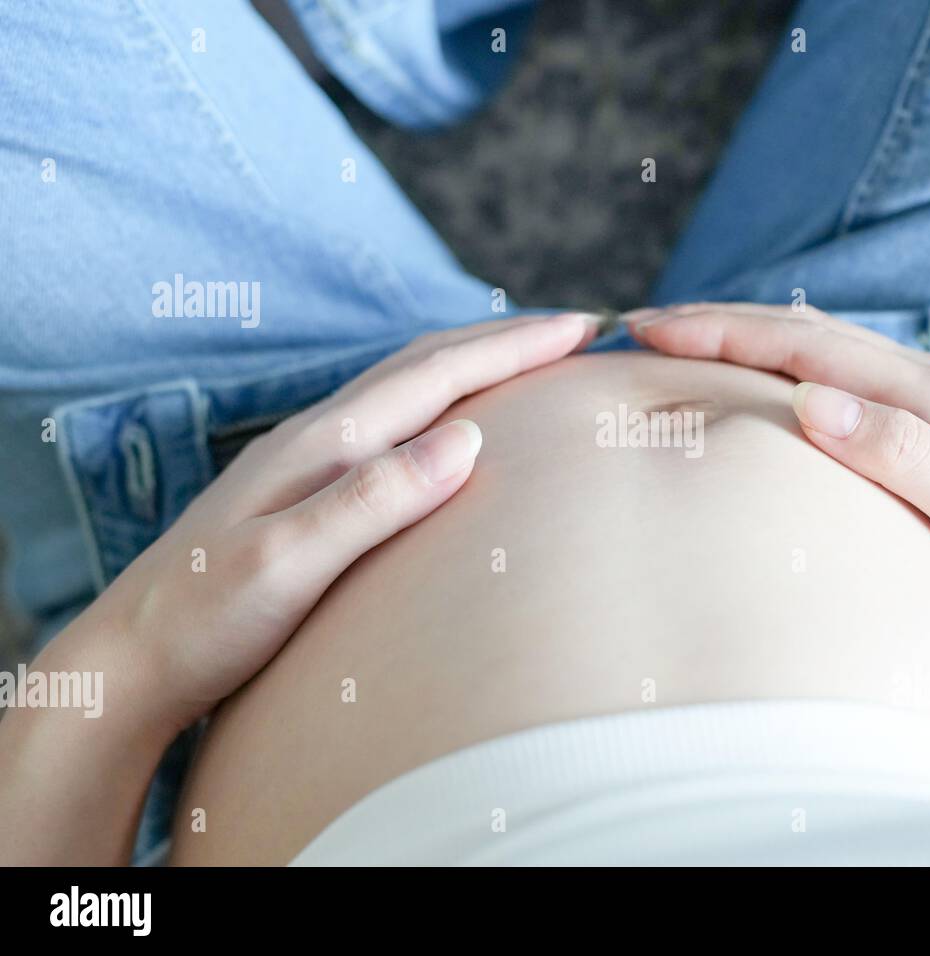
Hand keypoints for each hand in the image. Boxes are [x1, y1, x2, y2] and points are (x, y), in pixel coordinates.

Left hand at [85, 312, 598, 727]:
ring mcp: (310, 459)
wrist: (132, 658)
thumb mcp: (287, 564)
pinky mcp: (309, 489)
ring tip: (532, 362)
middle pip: (427, 364)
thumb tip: (467, 437)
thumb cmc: (206, 619)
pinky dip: (443, 404)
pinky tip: (455, 426)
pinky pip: (394, 423)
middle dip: (507, 340)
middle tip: (579, 331)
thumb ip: (373, 499)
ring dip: (476, 364)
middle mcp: (319, 436)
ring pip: (409, 388)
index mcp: (324, 443)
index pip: (438, 374)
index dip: (515, 348)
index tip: (584, 329)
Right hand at [627, 303, 929, 656]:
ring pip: (819, 353)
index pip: (801, 347)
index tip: (645, 325)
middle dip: (717, 323)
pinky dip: (784, 371)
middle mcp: (925, 384)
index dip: (718, 332)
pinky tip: (769, 386)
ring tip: (685, 342)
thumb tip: (810, 403)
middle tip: (640, 323)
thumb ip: (902, 452)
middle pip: (802, 334)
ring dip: (747, 340)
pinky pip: (840, 383)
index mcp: (927, 394)